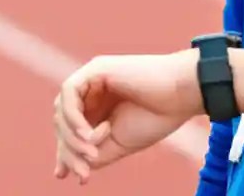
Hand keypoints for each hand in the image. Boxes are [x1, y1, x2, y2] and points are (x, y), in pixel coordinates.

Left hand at [53, 50, 201, 183]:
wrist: (181, 96)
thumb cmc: (156, 118)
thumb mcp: (118, 143)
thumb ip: (92, 153)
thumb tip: (66, 167)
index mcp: (99, 105)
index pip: (68, 128)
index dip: (63, 152)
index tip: (63, 175)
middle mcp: (92, 90)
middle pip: (62, 120)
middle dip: (68, 148)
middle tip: (84, 170)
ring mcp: (93, 77)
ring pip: (62, 109)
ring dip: (71, 136)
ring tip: (92, 154)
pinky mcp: (96, 68)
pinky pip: (69, 92)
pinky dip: (73, 117)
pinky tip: (89, 135)